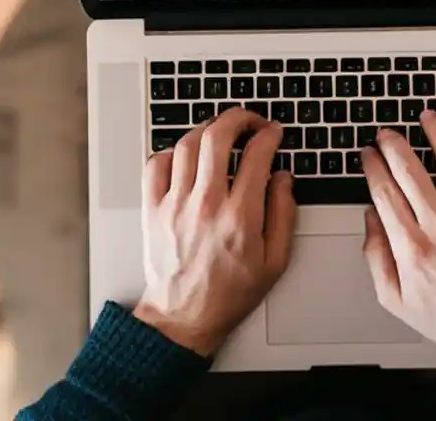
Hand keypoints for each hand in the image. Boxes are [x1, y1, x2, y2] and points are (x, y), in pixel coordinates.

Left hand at [132, 110, 296, 355]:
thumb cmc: (229, 293)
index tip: (273, 132)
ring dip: (207, 130)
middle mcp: (205, 204)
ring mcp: (175, 204)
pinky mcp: (152, 209)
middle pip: (217, 136)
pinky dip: (172, 151)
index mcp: (240, 216)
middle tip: (249, 120)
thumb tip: (283, 178)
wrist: (184, 317)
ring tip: (220, 133)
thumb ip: (283, 214)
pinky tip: (186, 156)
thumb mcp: (275, 260)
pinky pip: (156, 164)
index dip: (269, 134)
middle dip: (238, 118)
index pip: (256, 154)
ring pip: (187, 144)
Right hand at [361, 111, 435, 404]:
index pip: (385, 194)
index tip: (367, 155)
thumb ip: (376, 258)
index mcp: (411, 247)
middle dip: (394, 146)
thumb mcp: (395, 300)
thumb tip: (370, 220)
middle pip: (411, 172)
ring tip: (427, 118)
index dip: (372, 168)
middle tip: (386, 133)